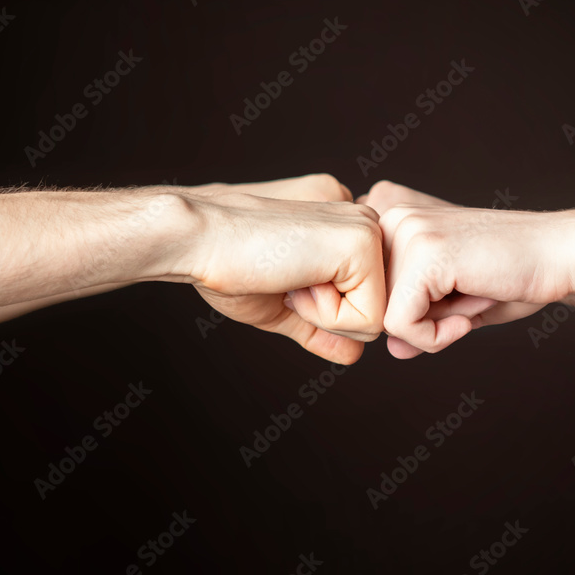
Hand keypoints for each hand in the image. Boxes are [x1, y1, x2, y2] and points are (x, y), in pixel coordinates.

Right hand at [180, 174, 385, 364]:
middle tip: (286, 279)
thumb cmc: (227, 265)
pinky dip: (324, 315)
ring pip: (376, 317)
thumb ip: (320, 327)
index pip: (362, 299)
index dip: (321, 311)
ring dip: (323, 314)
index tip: (284, 279)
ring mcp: (367, 227)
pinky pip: (369, 319)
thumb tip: (353, 355)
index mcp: (345, 225)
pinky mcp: (363, 243)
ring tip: (289, 276)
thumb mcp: (280, 305)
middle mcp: (364, 219)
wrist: (199, 237)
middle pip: (375, 309)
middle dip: (327, 315)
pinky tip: (294, 277)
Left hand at [359, 181, 574, 358]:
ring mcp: (408, 233)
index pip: (373, 295)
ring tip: (472, 302)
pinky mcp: (425, 255)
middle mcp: (394, 220)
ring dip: (431, 330)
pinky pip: (401, 324)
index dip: (412, 317)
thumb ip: (421, 323)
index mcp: (396, 223)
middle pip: (375, 306)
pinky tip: (469, 318)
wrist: (562, 253)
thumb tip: (391, 349)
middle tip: (467, 305)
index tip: (455, 306)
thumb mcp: (457, 305)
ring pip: (384, 318)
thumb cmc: (517, 275)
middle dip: (421, 324)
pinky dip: (434, 338)